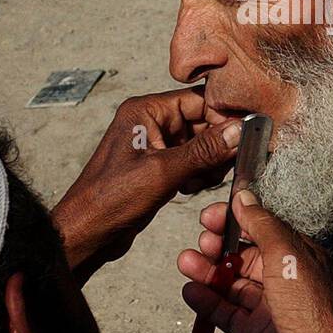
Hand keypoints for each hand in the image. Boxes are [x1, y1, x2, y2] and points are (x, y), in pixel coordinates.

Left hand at [53, 87, 240, 283]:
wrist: (87, 233)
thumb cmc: (111, 199)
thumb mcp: (164, 172)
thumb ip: (204, 150)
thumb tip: (239, 131)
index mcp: (146, 110)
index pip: (198, 100)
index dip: (223, 117)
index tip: (246, 135)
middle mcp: (150, 122)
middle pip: (201, 121)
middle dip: (217, 145)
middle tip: (227, 166)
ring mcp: (154, 144)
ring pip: (200, 144)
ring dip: (208, 163)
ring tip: (200, 182)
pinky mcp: (158, 165)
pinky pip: (191, 161)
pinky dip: (198, 174)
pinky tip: (190, 189)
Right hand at [178, 189, 332, 332]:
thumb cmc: (310, 307)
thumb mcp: (286, 254)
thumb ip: (262, 223)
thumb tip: (244, 196)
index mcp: (296, 254)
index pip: (260, 229)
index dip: (235, 221)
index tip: (211, 216)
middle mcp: (282, 277)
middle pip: (243, 255)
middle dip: (219, 246)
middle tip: (202, 242)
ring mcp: (267, 305)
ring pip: (231, 282)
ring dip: (207, 271)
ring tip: (186, 263)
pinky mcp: (254, 331)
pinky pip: (225, 311)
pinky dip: (207, 301)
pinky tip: (191, 291)